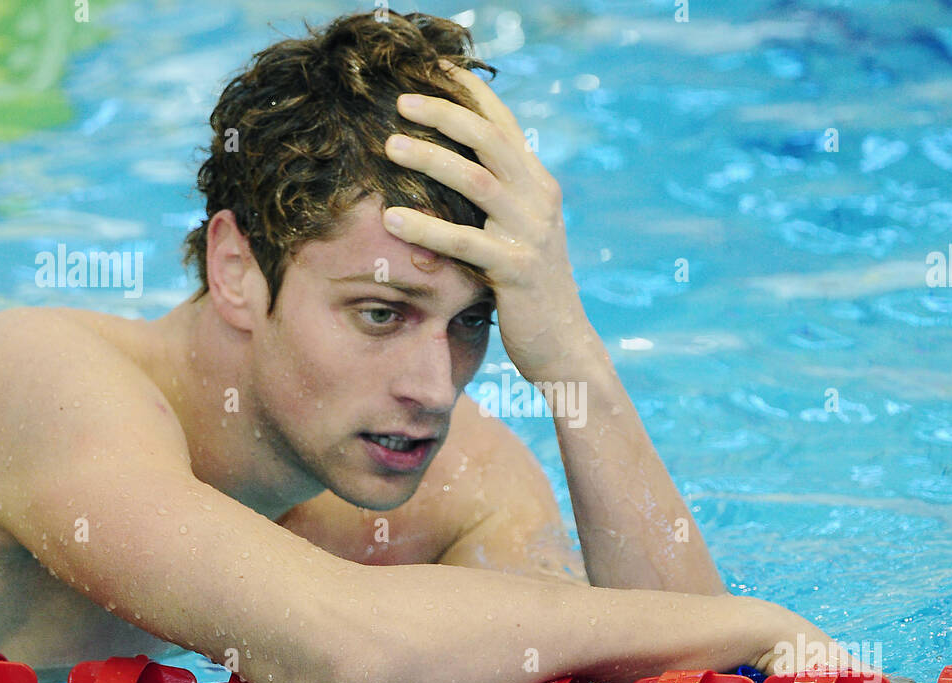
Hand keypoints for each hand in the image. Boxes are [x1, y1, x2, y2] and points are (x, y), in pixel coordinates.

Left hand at [382, 62, 592, 381]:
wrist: (562, 343)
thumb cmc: (528, 289)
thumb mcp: (517, 232)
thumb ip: (496, 197)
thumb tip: (452, 165)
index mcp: (537, 184)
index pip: (502, 125)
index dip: (469, 94)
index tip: (433, 70)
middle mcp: (539, 200)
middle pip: (490, 139)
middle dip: (445, 113)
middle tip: (401, 101)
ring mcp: (531, 233)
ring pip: (478, 181)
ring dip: (431, 158)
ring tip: (390, 145)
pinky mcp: (517, 269)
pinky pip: (465, 241)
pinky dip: (426, 227)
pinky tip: (391, 219)